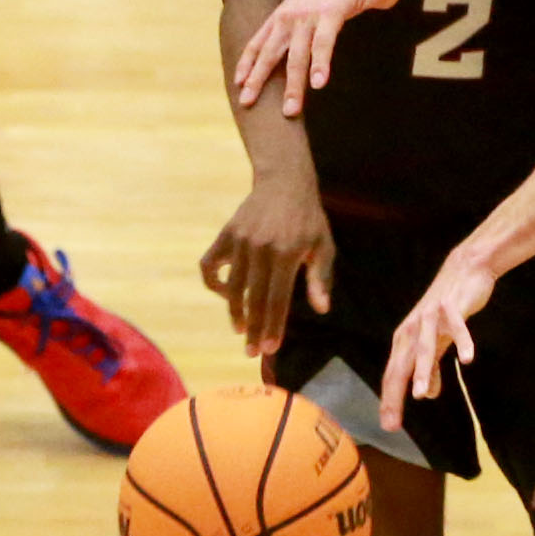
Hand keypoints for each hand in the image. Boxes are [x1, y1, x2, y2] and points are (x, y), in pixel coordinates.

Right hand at [200, 176, 336, 357]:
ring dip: (235, 312)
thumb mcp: (323, 245)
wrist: (284, 182)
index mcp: (288, 254)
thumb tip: (322, 310)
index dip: (273, 326)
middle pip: (254, 299)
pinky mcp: (226, 234)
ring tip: (241, 330)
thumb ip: (320, 278)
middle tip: (252, 353)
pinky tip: (225, 294)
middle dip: (253, 329)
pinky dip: (214, 282)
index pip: (278, 300)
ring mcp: (240, 241)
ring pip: (233, 286)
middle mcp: (261, 249)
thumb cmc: (308, 218)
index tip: (270, 349)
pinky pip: (211, 264)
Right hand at [234, 0, 401, 116]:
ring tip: (248, 101)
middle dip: (292, 84)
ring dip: (258, 77)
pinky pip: (256, 43)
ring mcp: (284, 19)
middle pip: (295, 55)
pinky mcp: (273, 21)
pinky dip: (246, 61)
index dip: (321, 62)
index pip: (323, 41)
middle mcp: (302, 17)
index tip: (318, 84)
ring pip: (268, 52)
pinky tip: (239, 82)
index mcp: (327, 12)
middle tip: (289, 111)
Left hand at [378, 246, 497, 431]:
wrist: (464, 269)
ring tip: (421, 395)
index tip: (389, 425)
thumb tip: (428, 394)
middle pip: (402, 365)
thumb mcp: (437, 341)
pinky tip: (467, 359)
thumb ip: (431, 367)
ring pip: (426, 347)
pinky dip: (463, 341)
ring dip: (423, 370)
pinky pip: (457, 327)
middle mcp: (413, 329)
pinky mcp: (452, 307)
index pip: (394, 374)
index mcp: (406, 339)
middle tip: (394, 420)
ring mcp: (432, 317)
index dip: (390, 400)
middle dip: (396, 394)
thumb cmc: (448, 308)